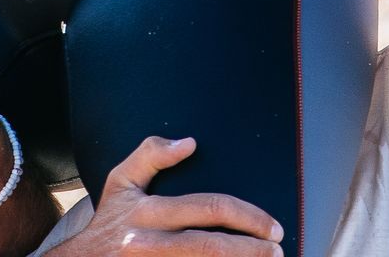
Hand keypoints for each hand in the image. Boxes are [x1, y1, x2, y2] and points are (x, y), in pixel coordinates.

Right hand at [61, 137, 281, 254]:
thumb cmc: (109, 221)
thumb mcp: (121, 182)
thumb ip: (150, 155)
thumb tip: (190, 143)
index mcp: (148, 212)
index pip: (208, 209)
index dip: (247, 217)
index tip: (273, 227)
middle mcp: (150, 243)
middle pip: (211, 247)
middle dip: (252, 250)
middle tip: (278, 249)